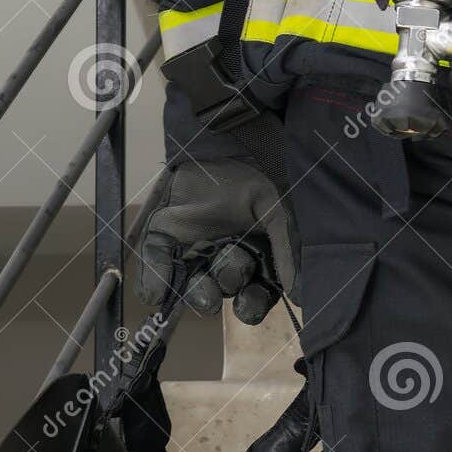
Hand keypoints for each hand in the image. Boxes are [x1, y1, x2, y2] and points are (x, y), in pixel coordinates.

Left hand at [133, 156, 294, 323]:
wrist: (219, 145)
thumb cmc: (251, 179)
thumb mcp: (276, 211)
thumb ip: (288, 250)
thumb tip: (297, 295)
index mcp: (253, 260)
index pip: (253, 296)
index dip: (251, 305)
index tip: (248, 305)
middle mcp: (222, 262)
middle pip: (224, 293)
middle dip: (226, 290)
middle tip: (227, 277)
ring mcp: (191, 253)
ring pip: (191, 288)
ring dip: (198, 292)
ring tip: (202, 282)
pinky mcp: (161, 241)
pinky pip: (155, 270)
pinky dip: (155, 283)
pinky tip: (159, 290)